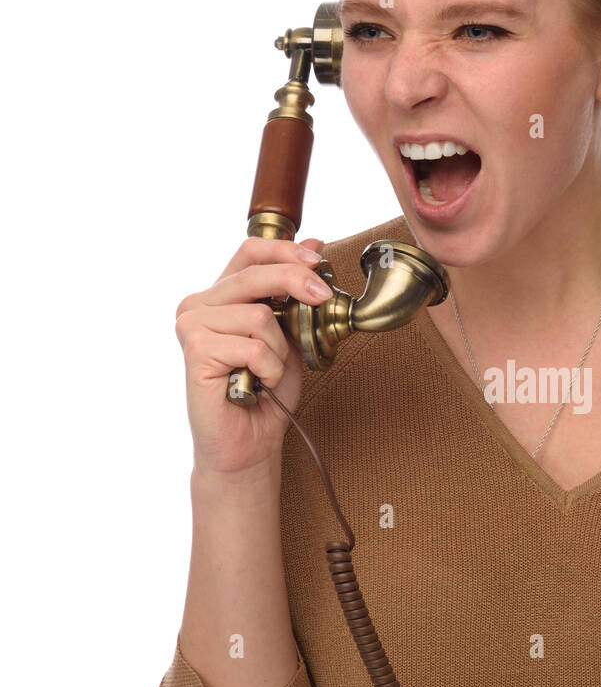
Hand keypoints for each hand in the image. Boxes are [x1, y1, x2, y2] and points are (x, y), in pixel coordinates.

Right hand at [174, 234, 327, 477]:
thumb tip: (315, 244)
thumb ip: (296, 294)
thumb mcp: (292, 334)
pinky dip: (268, 368)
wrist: (250, 442)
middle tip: (323, 298)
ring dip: (279, 350)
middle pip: (254, 274)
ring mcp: (191, 325)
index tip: (317, 260)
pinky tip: (256, 384)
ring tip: (267, 372)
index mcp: (220, 295)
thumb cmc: (268, 391)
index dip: (285, 249)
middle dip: (297, 283)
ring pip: (259, 316)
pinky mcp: (194, 350)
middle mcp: (198, 304)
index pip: (249, 251)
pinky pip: (252, 346)